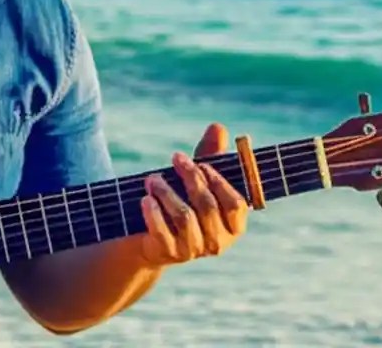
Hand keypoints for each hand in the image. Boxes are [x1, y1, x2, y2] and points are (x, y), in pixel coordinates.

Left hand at [138, 123, 248, 266]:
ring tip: (153, 178)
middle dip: (190, 178)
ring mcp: (194, 250)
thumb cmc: (182, 200)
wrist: (151, 236)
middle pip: (207, 206)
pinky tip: (146, 199)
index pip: (235, 204)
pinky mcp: (170, 254)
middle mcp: (218, 242)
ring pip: (185, 217)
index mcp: (234, 226)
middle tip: (175, 158)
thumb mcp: (196, 178)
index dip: (219, 182)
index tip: (202, 163)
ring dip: (167, 193)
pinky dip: (153, 213)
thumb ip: (209, 155)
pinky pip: (163, 232)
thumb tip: (218, 127)